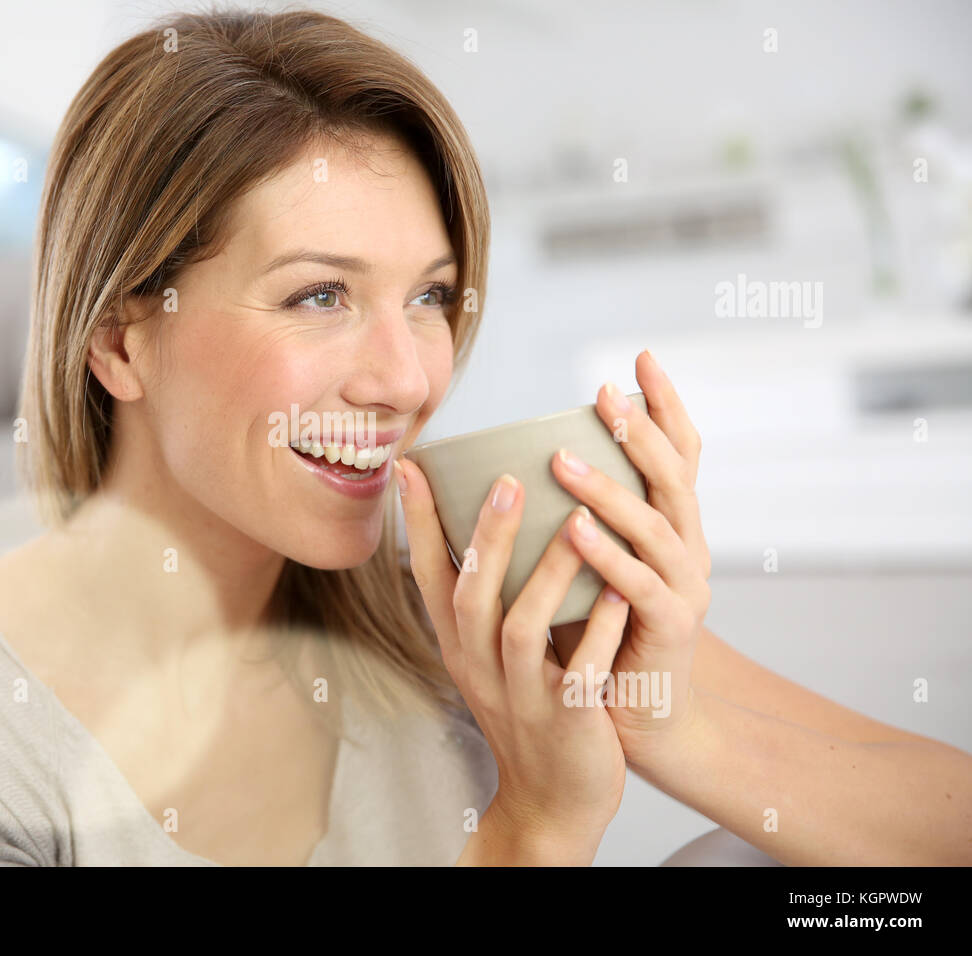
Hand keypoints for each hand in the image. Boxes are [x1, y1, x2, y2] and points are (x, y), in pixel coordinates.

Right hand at [396, 455, 631, 850]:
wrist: (553, 799)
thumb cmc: (529, 710)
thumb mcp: (489, 655)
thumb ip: (487, 597)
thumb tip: (486, 523)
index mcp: (459, 642)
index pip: (428, 574)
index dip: (417, 521)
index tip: (411, 465)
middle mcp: (478, 663)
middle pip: (470, 593)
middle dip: (488, 535)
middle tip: (509, 478)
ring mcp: (519, 693)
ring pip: (521, 628)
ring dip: (548, 574)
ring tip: (576, 522)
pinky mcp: (565, 720)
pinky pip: (579, 673)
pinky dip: (599, 635)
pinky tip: (623, 597)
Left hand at [548, 349, 709, 764]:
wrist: (638, 721)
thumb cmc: (602, 638)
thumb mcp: (586, 569)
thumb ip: (570, 521)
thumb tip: (509, 467)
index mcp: (669, 530)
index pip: (678, 455)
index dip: (664, 406)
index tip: (641, 356)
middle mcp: (687, 551)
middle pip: (676, 478)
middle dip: (641, 431)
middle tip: (603, 392)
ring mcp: (685, 590)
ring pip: (657, 528)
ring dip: (610, 491)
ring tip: (563, 461)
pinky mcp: (672, 631)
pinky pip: (640, 587)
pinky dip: (609, 557)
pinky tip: (575, 531)